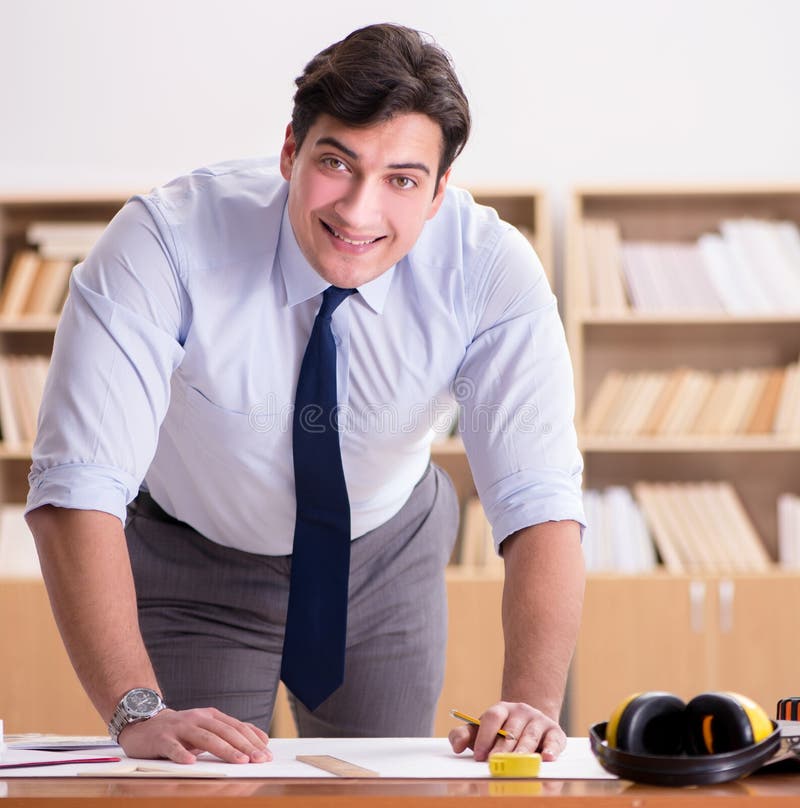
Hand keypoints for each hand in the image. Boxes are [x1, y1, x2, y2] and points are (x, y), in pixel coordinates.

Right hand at [119, 707, 271, 763]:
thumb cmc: (181, 731)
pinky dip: (182, 754)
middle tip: (259, 759)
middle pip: (225, 732)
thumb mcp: (206, 728)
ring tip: (239, 760)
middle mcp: (198, 718)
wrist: (145, 725)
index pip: (236, 727)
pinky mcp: (162, 738)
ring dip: (224, 749)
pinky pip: (173, 747)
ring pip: (205, 738)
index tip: (266, 753)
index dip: (252, 739)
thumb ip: (228, 733)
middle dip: (244, 746)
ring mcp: (180, 727)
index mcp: (211, 716)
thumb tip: (258, 741)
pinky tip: (191, 762)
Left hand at [448, 701, 565, 761]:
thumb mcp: (480, 730)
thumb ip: (463, 735)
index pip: (492, 718)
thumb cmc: (500, 732)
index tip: (479, 756)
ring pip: (530, 736)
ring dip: (523, 752)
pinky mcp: (555, 732)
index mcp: (501, 709)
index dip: (484, 737)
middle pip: (511, 731)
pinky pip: (553, 740)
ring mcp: (539, 720)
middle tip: (496, 764)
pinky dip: (551, 750)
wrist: (530, 723)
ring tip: (516, 764)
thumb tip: (456, 747)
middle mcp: (521, 711)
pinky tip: (546, 758)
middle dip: (502, 750)